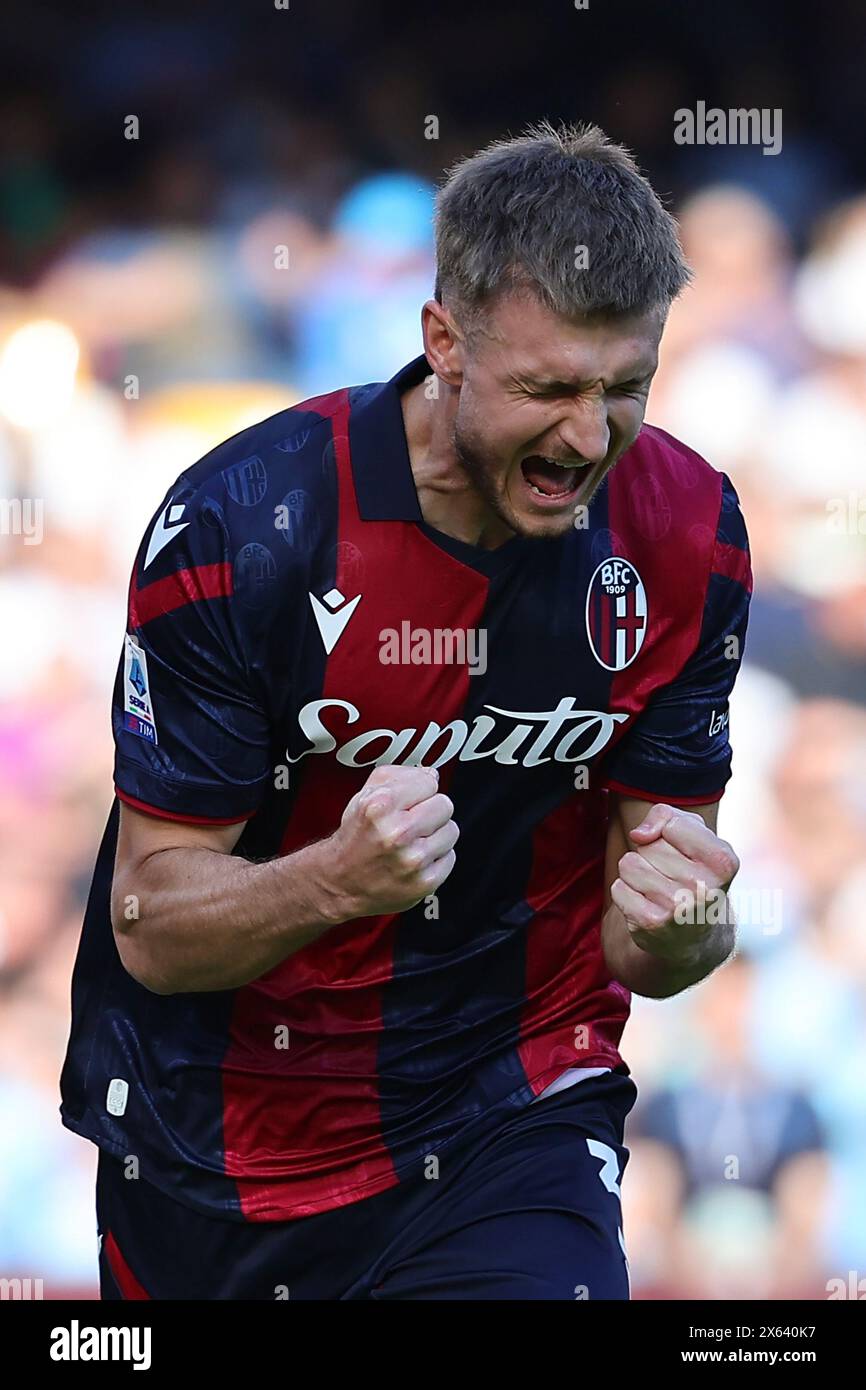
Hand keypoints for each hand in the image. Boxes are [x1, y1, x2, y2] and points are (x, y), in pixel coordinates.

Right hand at [328, 765, 458, 918]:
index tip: (410, 800)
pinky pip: (450, 857)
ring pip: (451, 831)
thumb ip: (397, 776)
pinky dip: (436, 857)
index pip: (429, 782)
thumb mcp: (363, 796)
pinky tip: (415, 858)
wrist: (341, 883)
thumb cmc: (355, 838)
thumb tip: (431, 775)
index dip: (419, 789)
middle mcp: (397, 833)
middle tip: (413, 820)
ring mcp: (413, 860)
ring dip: (435, 834)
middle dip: (430, 810)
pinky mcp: (425, 882)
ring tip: (414, 841)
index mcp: (380, 806)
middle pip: (444, 805)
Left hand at [609, 804, 738, 964]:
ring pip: (629, 864)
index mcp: (723, 862)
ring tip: (657, 888)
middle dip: (652, 854)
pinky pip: (618, 887)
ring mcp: (677, 909)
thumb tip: (638, 835)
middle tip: (671, 875)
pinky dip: (626, 892)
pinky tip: (646, 904)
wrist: (695, 936)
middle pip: (648, 845)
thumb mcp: (695, 836)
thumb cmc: (692, 873)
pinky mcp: (651, 924)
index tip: (683, 851)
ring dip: (636, 872)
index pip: (673, 823)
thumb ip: (667, 815)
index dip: (669, 833)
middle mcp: (704, 888)